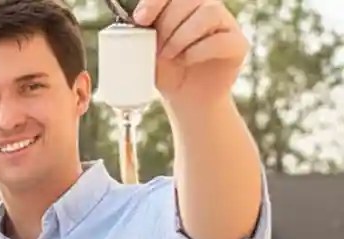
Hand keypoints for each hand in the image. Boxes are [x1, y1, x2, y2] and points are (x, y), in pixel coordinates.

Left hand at [133, 0, 247, 107]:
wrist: (186, 97)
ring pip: (209, 12)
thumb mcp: (148, 51)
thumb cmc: (167, 69)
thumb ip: (142, 36)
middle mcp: (207, 9)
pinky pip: (222, 39)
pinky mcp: (238, 45)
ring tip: (171, 55)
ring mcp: (226, 25)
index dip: (156, 1)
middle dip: (168, 24)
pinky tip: (186, 60)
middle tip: (158, 48)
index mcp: (183, 6)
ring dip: (183, 35)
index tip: (140, 19)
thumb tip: (133, 25)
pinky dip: (199, 50)